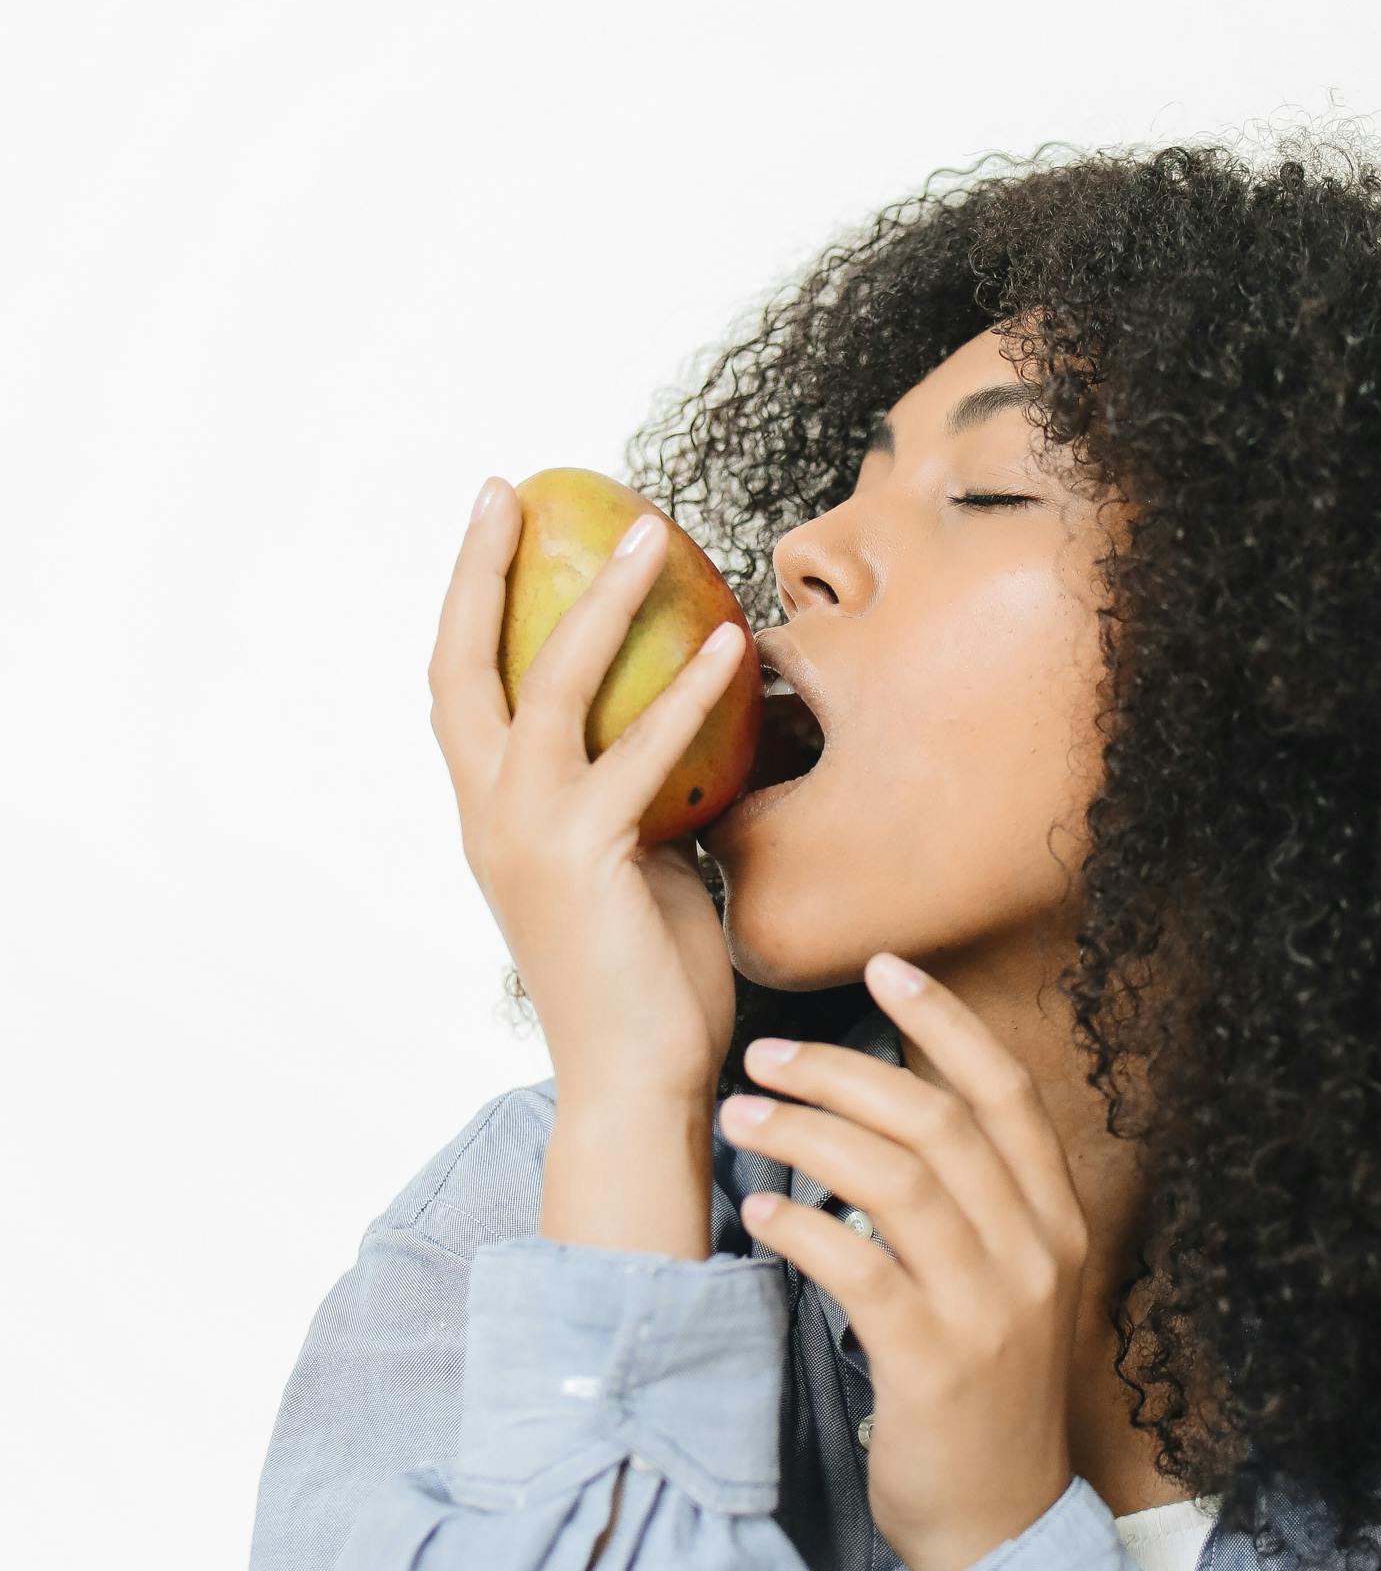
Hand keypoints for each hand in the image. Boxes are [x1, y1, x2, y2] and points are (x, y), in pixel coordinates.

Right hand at [428, 477, 744, 1106]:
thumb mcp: (640, 863)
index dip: (466, 597)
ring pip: (550, 686)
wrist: (639, 1083)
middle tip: (513, 487)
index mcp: (491, 813)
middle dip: (480, 566)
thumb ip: (643, 796)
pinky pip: (639, 757)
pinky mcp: (582, 860)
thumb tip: (695, 730)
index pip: (459, 684)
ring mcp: (527, 834)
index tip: (493, 519)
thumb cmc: (649, 981)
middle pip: (463, 662)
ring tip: (654, 532)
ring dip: (601, 600)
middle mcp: (489, 814)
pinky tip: (730, 648)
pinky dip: (686, 695)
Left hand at [719, 953, 1087, 1570]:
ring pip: (898, 1181)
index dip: (945, 1021)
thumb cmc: (980, 1392)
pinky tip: (756, 1210)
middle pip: (940, 1122)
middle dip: (842, 1070)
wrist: (997, 1525)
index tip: (884, 965)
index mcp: (1058, 1221)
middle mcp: (1037, 1253)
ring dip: (807, 1133)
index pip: (1006, 1092)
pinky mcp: (936, 1364)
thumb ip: (967, 1202)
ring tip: (739, 1116)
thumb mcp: (1002, 1284)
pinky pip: (860, 1269)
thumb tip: (881, 1108)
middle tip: (762, 1053)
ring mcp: (991, 1309)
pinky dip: (802, 1227)